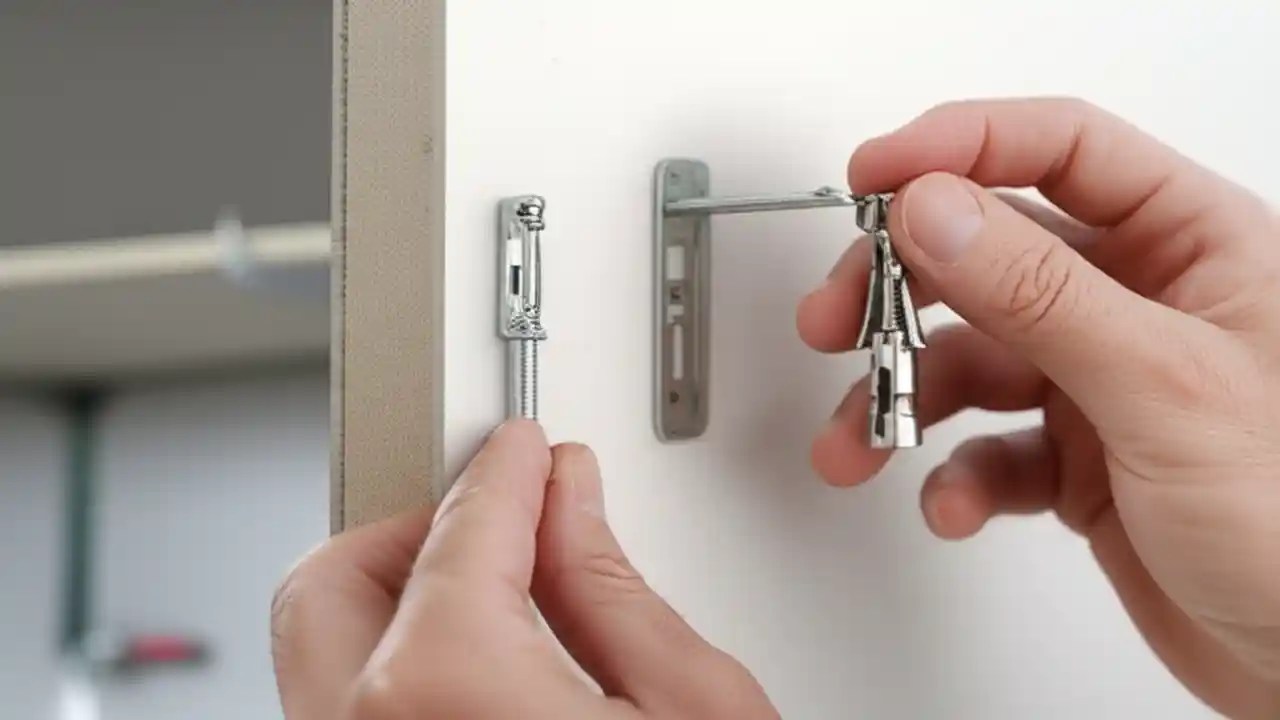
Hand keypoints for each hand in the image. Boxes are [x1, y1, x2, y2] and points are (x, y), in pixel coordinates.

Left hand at [270, 421, 776, 719]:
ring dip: (395, 595)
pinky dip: (394, 663)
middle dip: (409, 526)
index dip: (506, 471)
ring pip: (318, 649)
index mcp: (447, 694)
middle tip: (491, 513)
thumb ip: (615, 589)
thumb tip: (572, 503)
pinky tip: (475, 658)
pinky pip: (344, 710)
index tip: (523, 449)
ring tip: (492, 583)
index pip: (464, 529)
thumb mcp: (693, 705)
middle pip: (331, 580)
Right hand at [798, 97, 1279, 718]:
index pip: (1059, 151)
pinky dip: (953, 475)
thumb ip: (1040, 292)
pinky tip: (954, 502)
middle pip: (987, 253)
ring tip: (865, 438)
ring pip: (971, 358)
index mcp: (1192, 245)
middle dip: (900, 289)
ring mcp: (1103, 381)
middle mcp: (1140, 302)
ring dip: (907, 398)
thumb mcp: (1164, 385)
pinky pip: (987, 447)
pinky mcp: (1078, 457)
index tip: (874, 177)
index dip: (957, 148)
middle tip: (840, 320)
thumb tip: (936, 211)